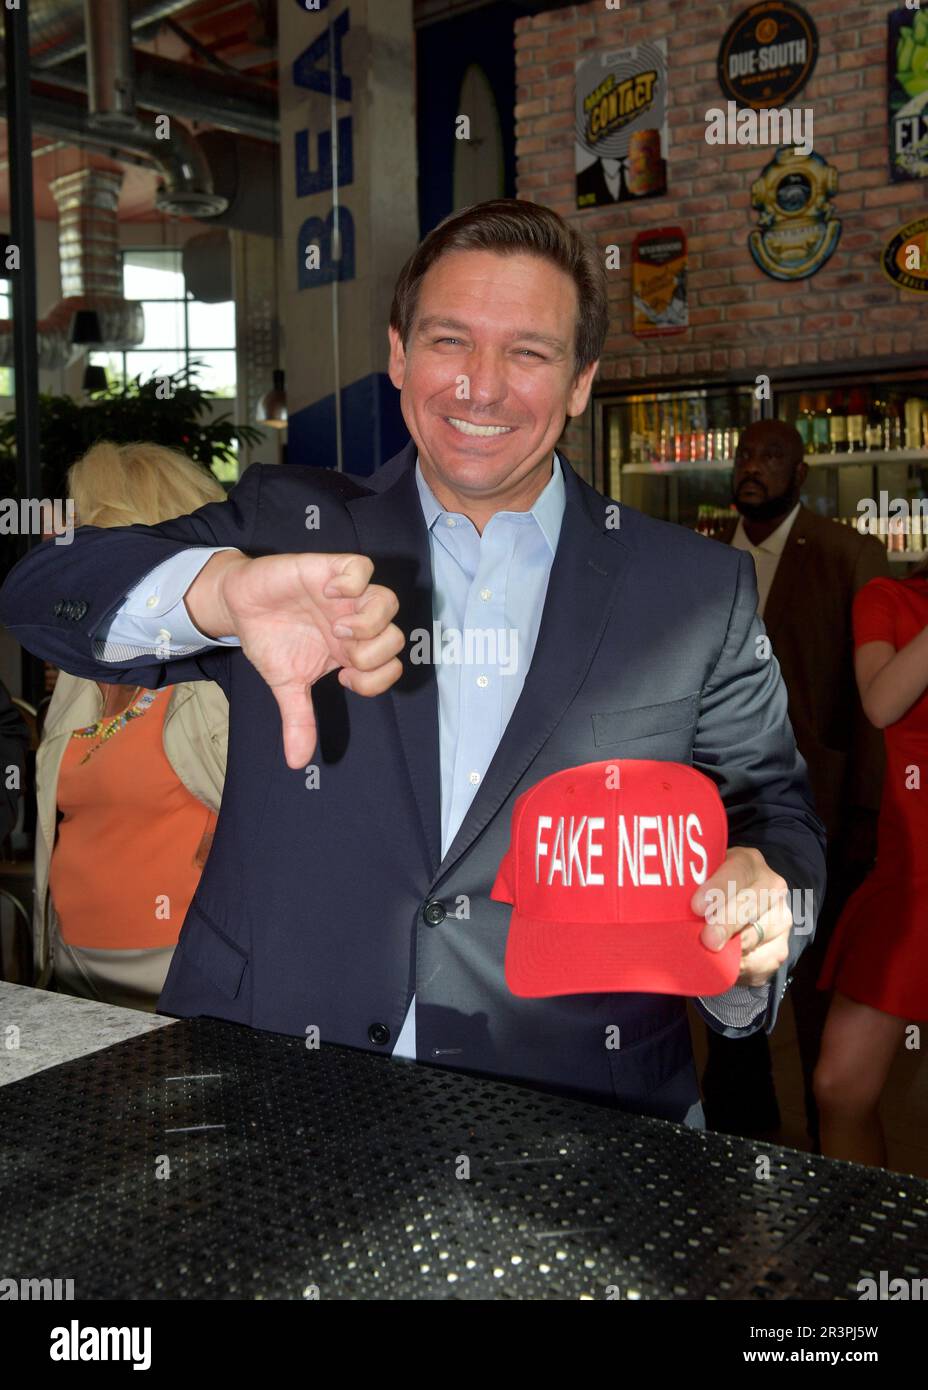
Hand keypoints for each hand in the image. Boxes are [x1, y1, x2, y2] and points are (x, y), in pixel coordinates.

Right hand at [208, 552, 403, 768]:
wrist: (239, 604)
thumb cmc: (269, 639)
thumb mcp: (285, 684)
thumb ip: (298, 719)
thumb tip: (296, 763)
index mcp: (352, 651)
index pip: (390, 666)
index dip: (376, 678)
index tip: (343, 676)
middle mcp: (356, 622)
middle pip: (396, 638)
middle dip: (371, 653)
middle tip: (340, 651)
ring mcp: (346, 595)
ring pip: (388, 601)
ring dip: (368, 622)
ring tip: (337, 627)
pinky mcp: (331, 568)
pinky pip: (362, 568)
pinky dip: (352, 583)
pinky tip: (328, 593)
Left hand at [690, 846, 791, 987]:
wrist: (744, 907)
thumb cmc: (711, 892)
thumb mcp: (704, 879)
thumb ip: (692, 886)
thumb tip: (667, 903)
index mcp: (748, 863)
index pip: (737, 872)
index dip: (718, 888)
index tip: (698, 906)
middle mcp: (771, 887)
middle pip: (751, 906)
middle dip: (726, 924)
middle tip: (707, 939)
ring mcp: (780, 919)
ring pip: (756, 938)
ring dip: (731, 949)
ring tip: (709, 953)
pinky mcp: (780, 949)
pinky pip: (759, 962)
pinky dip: (739, 966)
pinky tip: (723, 964)